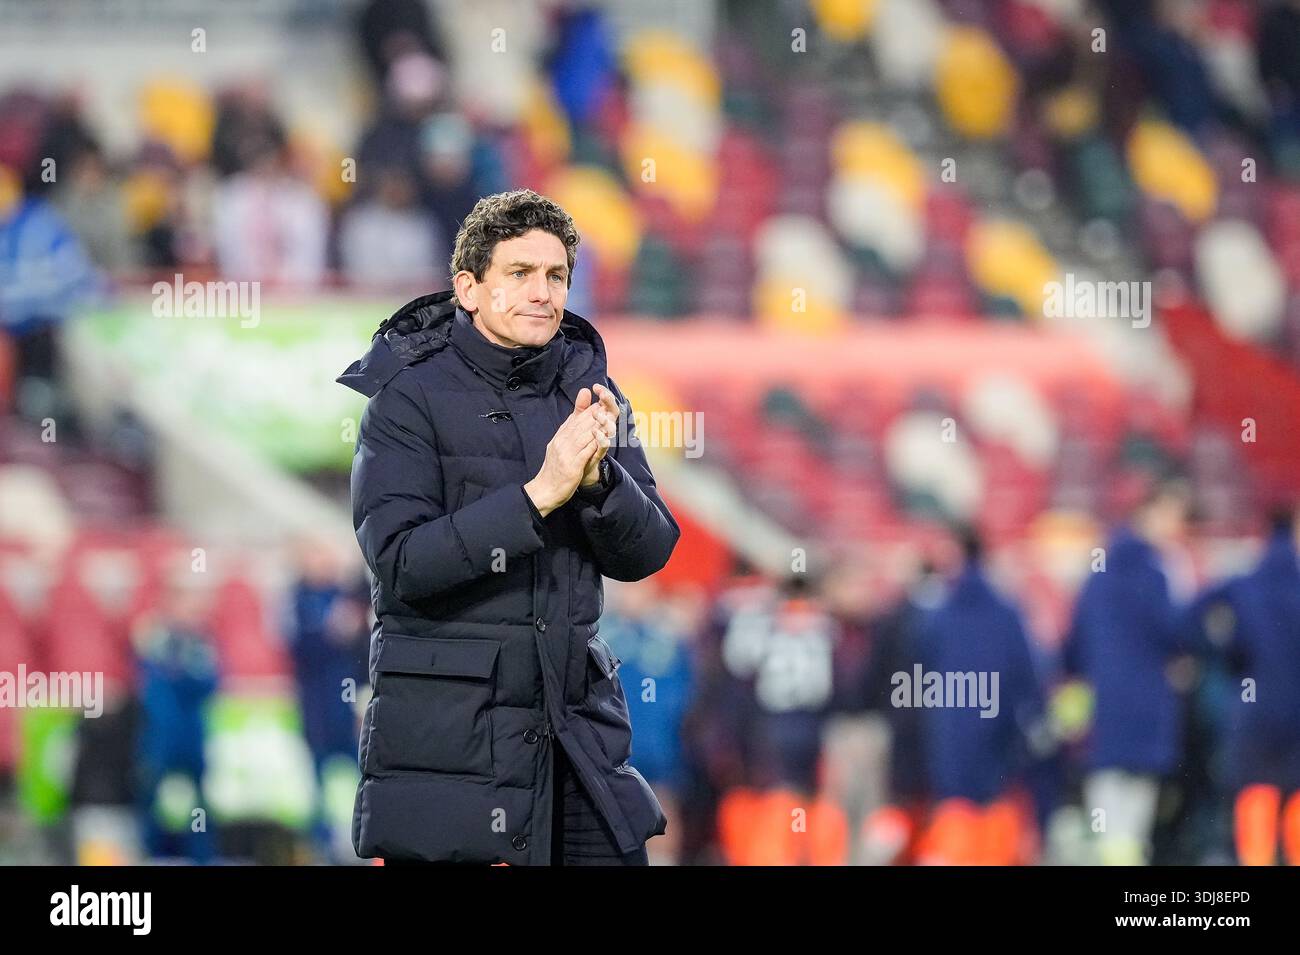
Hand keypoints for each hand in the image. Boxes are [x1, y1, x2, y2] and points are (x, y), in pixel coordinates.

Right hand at [524, 394, 604, 515]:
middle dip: (596, 415)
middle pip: (581, 424)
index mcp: (560, 437)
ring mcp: (566, 453)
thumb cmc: (555, 469)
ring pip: (585, 435)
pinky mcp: (572, 466)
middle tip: (610, 407)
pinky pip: (586, 452)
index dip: (589, 410)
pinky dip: (596, 444)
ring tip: (611, 420)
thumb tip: (573, 419)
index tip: (602, 404)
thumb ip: (569, 431)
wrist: (545, 490)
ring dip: (599, 426)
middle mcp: (562, 442)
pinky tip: (605, 438)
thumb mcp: (559, 446)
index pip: (575, 419)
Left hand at [576, 384, 619, 487]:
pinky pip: (603, 446)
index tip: (596, 387)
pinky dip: (601, 439)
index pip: (606, 405)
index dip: (604, 395)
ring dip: (605, 419)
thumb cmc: (579, 446)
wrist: (575, 470)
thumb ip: (582, 408)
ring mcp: (602, 443)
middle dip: (609, 402)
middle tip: (602, 395)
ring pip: (610, 429)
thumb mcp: (578, 424)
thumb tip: (585, 390)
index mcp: (599, 422)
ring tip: (597, 412)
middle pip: (612, 413)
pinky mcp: (597, 455)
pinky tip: (596, 431)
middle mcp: (604, 431)